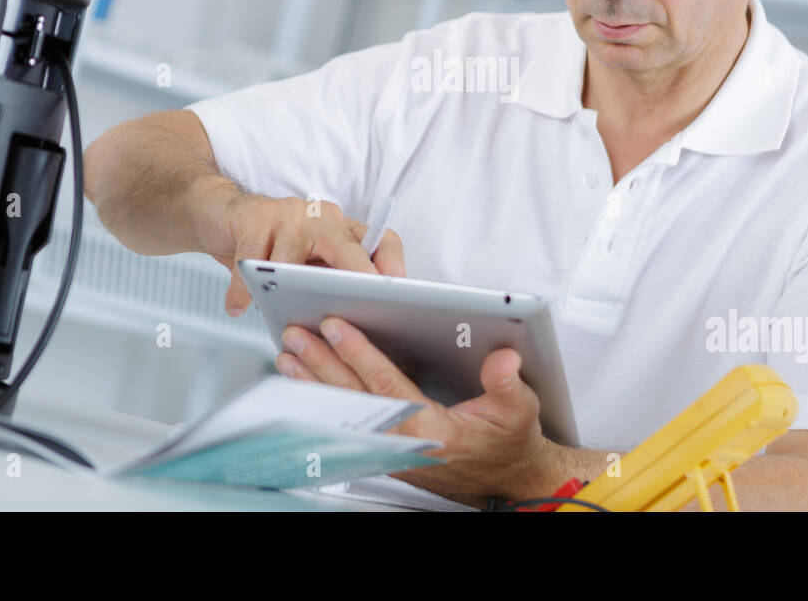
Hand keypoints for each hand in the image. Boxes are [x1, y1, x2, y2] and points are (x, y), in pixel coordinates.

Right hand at [184, 179, 405, 316]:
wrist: (220, 214)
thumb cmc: (270, 245)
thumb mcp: (304, 262)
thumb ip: (324, 282)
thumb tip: (347, 327)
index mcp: (341, 228)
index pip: (380, 240)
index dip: (392, 264)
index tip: (400, 291)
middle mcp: (321, 217)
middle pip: (347, 249)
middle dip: (356, 279)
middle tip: (359, 308)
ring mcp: (288, 215)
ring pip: (293, 263)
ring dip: (281, 294)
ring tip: (273, 314)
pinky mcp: (254, 218)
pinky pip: (253, 262)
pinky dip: (244, 290)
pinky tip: (237, 307)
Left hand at [275, 316, 556, 505]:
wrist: (508, 479)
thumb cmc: (508, 442)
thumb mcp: (519, 409)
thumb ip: (507, 383)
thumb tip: (503, 359)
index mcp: (433, 432)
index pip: (388, 386)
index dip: (359, 354)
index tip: (336, 327)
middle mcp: (406, 444)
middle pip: (355, 398)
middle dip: (323, 364)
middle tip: (298, 336)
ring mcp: (393, 452)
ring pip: (345, 413)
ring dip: (315, 384)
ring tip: (289, 358)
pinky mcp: (387, 453)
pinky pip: (349, 423)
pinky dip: (325, 401)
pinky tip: (307, 385)